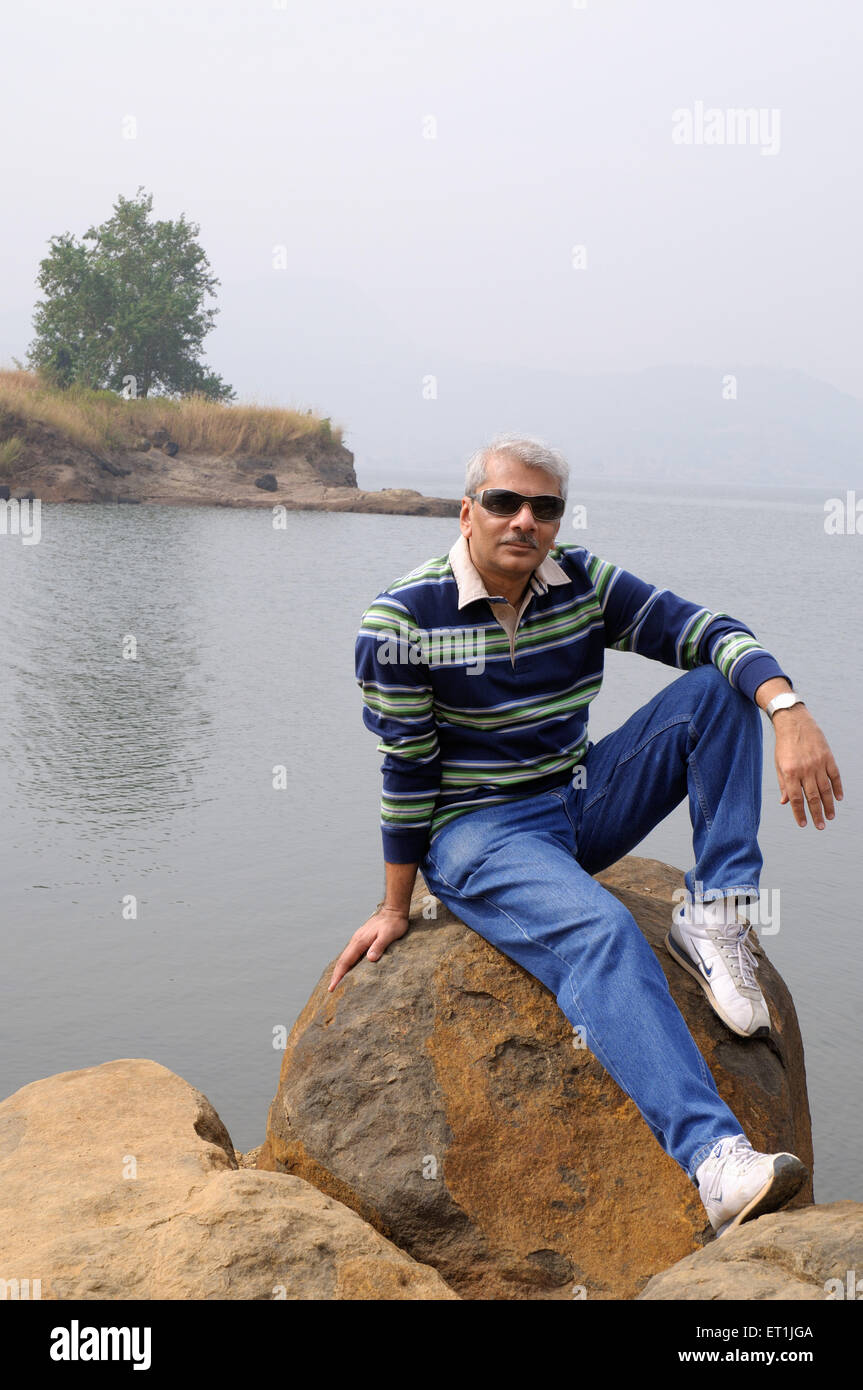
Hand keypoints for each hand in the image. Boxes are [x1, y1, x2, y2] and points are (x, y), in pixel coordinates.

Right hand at [327, 905, 410, 991]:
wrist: (394, 910)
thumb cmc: (393, 924)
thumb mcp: (388, 935)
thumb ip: (379, 946)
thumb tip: (370, 959)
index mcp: (360, 941)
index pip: (345, 962)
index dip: (338, 976)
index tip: (332, 987)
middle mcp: (356, 941)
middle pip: (342, 960)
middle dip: (336, 975)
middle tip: (331, 989)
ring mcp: (358, 939)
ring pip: (346, 957)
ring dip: (341, 969)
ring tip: (338, 982)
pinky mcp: (362, 939)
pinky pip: (351, 954)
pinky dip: (347, 964)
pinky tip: (350, 969)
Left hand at [773, 706, 842, 828]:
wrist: (794, 722)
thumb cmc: (784, 746)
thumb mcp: (779, 764)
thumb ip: (783, 784)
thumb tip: (785, 803)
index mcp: (790, 772)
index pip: (796, 798)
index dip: (799, 813)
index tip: (803, 824)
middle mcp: (805, 769)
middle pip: (813, 797)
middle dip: (817, 814)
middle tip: (820, 826)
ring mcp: (818, 763)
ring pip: (825, 789)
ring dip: (828, 805)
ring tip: (830, 817)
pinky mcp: (828, 757)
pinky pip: (835, 776)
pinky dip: (838, 788)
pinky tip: (838, 799)